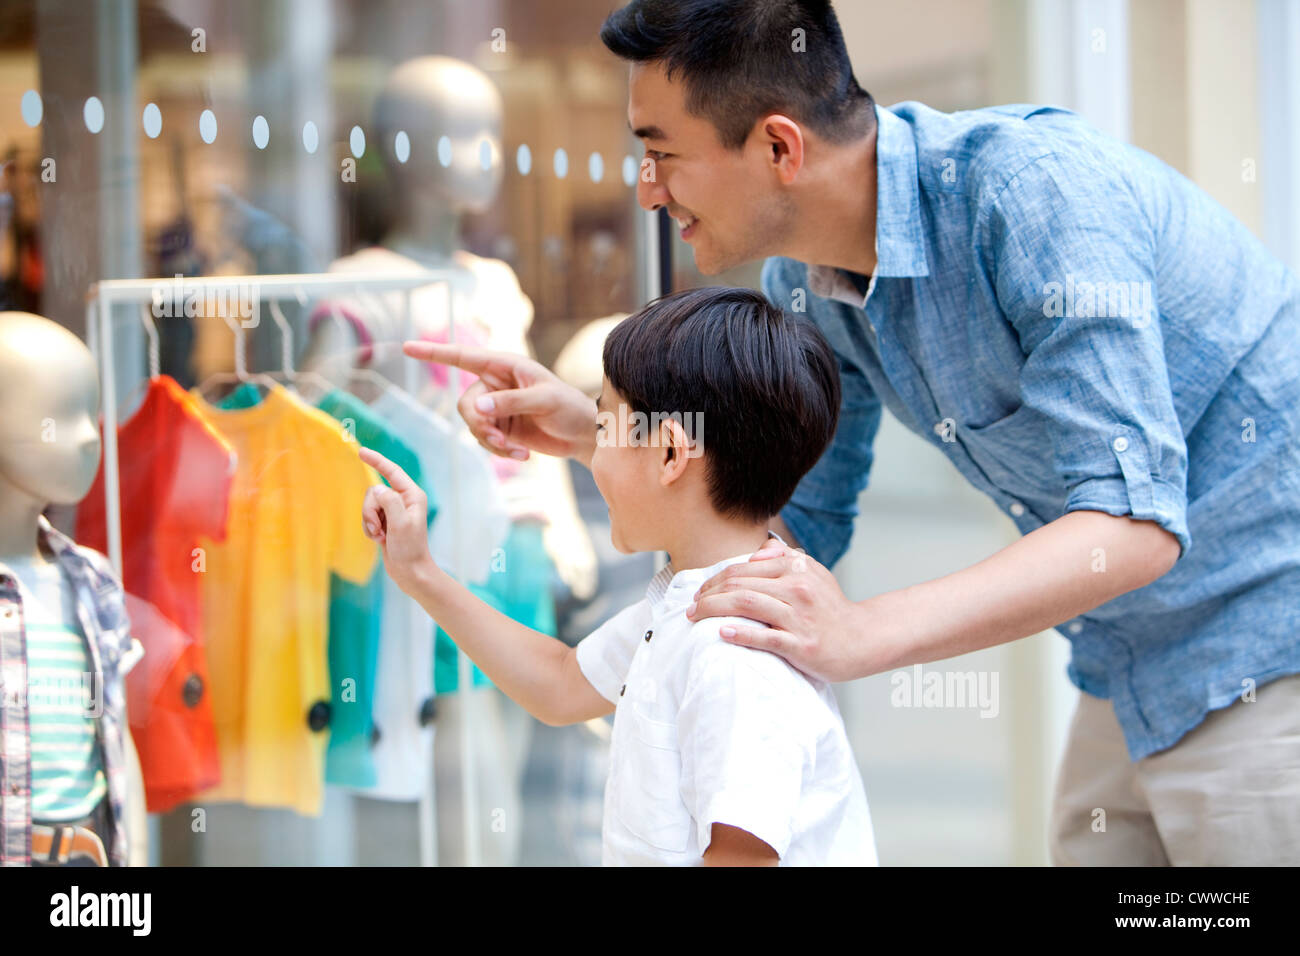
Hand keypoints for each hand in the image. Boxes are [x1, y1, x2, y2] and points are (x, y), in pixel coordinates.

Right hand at [359, 446, 437, 591]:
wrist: (410, 572)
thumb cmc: (410, 549)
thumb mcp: (401, 524)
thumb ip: (390, 503)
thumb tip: (378, 490)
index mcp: (412, 495)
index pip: (392, 471)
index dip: (376, 460)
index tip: (361, 451)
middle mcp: (403, 500)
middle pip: (374, 492)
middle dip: (370, 510)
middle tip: (379, 529)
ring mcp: (393, 511)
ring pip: (368, 505)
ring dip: (370, 522)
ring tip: (381, 536)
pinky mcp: (385, 521)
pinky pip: (367, 517)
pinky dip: (369, 529)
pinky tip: (379, 540)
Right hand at [402, 340, 597, 465]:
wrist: (584, 435)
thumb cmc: (570, 408)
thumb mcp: (544, 401)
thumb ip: (510, 402)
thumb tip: (477, 407)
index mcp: (505, 366)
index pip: (462, 357)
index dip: (434, 352)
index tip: (407, 347)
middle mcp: (496, 384)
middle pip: (465, 405)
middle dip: (479, 426)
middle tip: (500, 441)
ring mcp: (497, 408)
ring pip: (473, 427)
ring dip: (492, 443)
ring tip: (518, 451)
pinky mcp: (501, 429)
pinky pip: (485, 442)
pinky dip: (500, 451)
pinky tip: (523, 455)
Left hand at [685, 542, 878, 682]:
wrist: (863, 639)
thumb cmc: (832, 608)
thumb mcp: (814, 574)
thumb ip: (786, 557)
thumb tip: (758, 550)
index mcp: (796, 570)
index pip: (743, 569)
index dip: (715, 579)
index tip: (699, 592)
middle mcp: (797, 589)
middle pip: (739, 585)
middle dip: (707, 595)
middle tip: (690, 608)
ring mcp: (800, 618)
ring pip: (747, 605)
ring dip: (713, 610)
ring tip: (695, 617)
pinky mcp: (802, 645)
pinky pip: (766, 637)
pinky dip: (741, 633)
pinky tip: (722, 632)